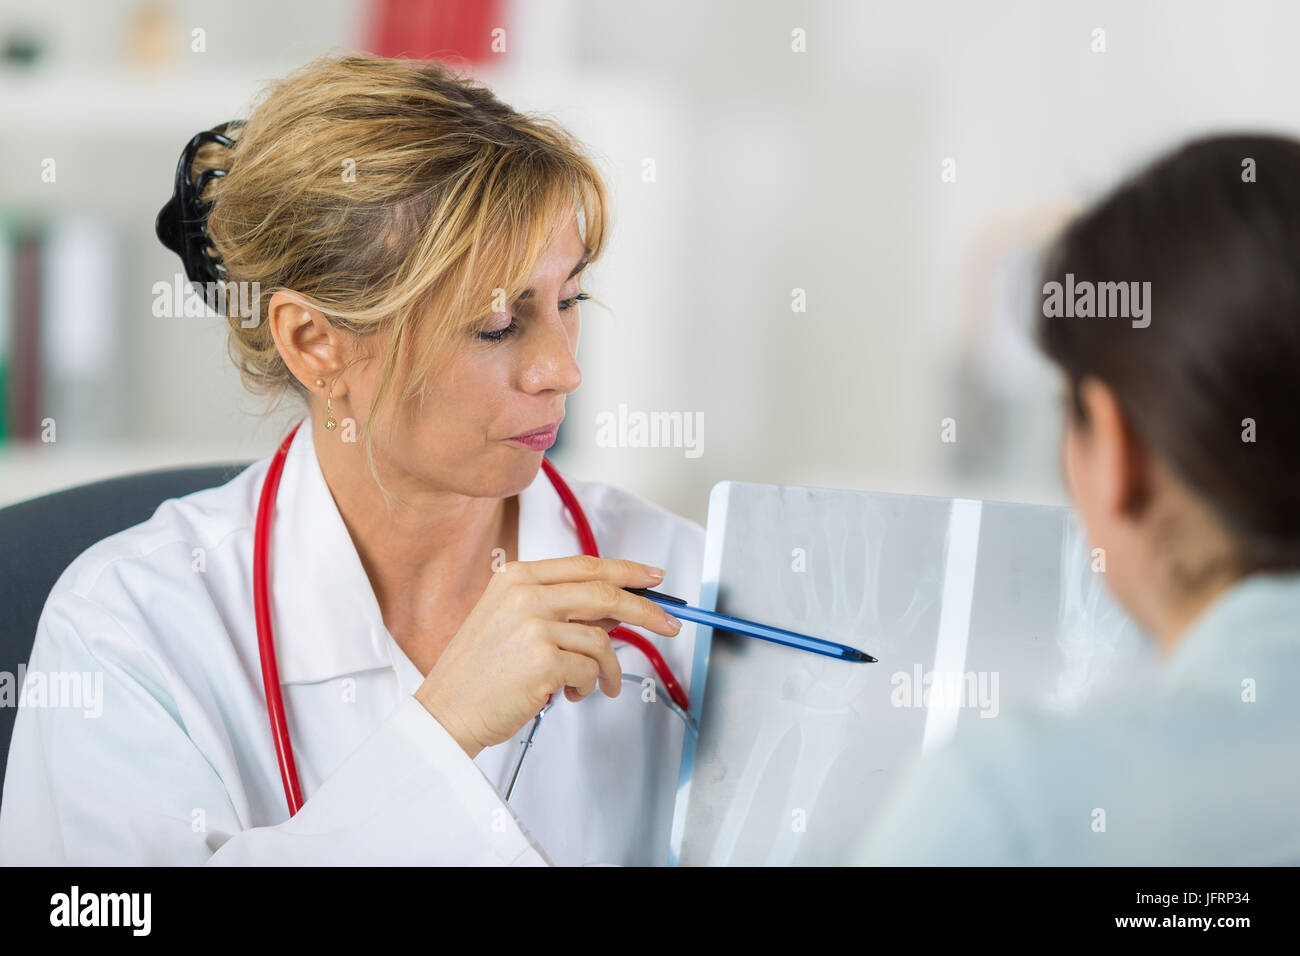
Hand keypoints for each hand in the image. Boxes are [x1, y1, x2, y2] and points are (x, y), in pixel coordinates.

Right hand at [413, 555, 681, 757]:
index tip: (653, 578)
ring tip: (594, 685)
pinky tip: (567, 694)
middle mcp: (525, 595)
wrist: (446, 712)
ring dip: (607, 669)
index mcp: (517, 578)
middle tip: (670, 625)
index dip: (627, 570)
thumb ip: (561, 610)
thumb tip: (614, 610)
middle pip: (605, 593)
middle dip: (646, 610)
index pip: (586, 565)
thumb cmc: (479, 674)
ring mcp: (534, 626)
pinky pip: (590, 671)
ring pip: (601, 640)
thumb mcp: (513, 623)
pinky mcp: (544, 661)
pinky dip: (588, 687)